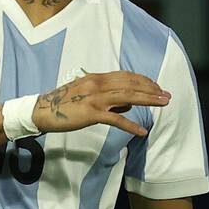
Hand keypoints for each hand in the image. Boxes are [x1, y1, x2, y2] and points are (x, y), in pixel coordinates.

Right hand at [32, 71, 169, 137]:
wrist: (42, 111)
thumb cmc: (63, 105)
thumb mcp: (86, 96)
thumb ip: (107, 99)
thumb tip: (128, 106)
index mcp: (97, 78)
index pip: (126, 76)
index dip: (144, 81)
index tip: (157, 87)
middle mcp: (98, 84)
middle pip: (131, 84)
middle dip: (152, 89)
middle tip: (167, 96)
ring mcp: (95, 98)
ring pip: (128, 97)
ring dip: (148, 100)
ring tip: (163, 104)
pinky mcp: (91, 113)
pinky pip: (115, 119)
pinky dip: (130, 125)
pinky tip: (141, 131)